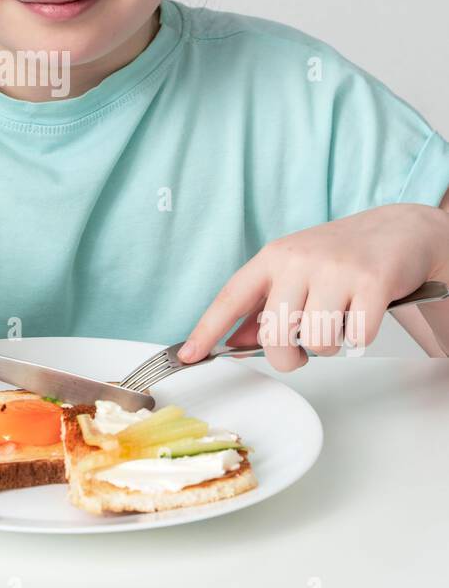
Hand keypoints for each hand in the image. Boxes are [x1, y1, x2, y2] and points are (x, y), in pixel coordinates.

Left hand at [177, 204, 448, 371]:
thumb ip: (264, 306)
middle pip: (275, 335)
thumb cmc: (341, 255)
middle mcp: (299, 260)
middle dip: (289, 357)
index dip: (207, 329)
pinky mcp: (371, 282)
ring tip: (338, 322)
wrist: (398, 230)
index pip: (231, 297)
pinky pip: (356, 338)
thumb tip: (234, 342)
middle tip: (304, 349)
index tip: (189, 354)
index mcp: (274, 257)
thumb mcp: (295, 271)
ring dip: (329, 346)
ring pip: (317, 342)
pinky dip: (360, 338)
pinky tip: (363, 315)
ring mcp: (336, 270)